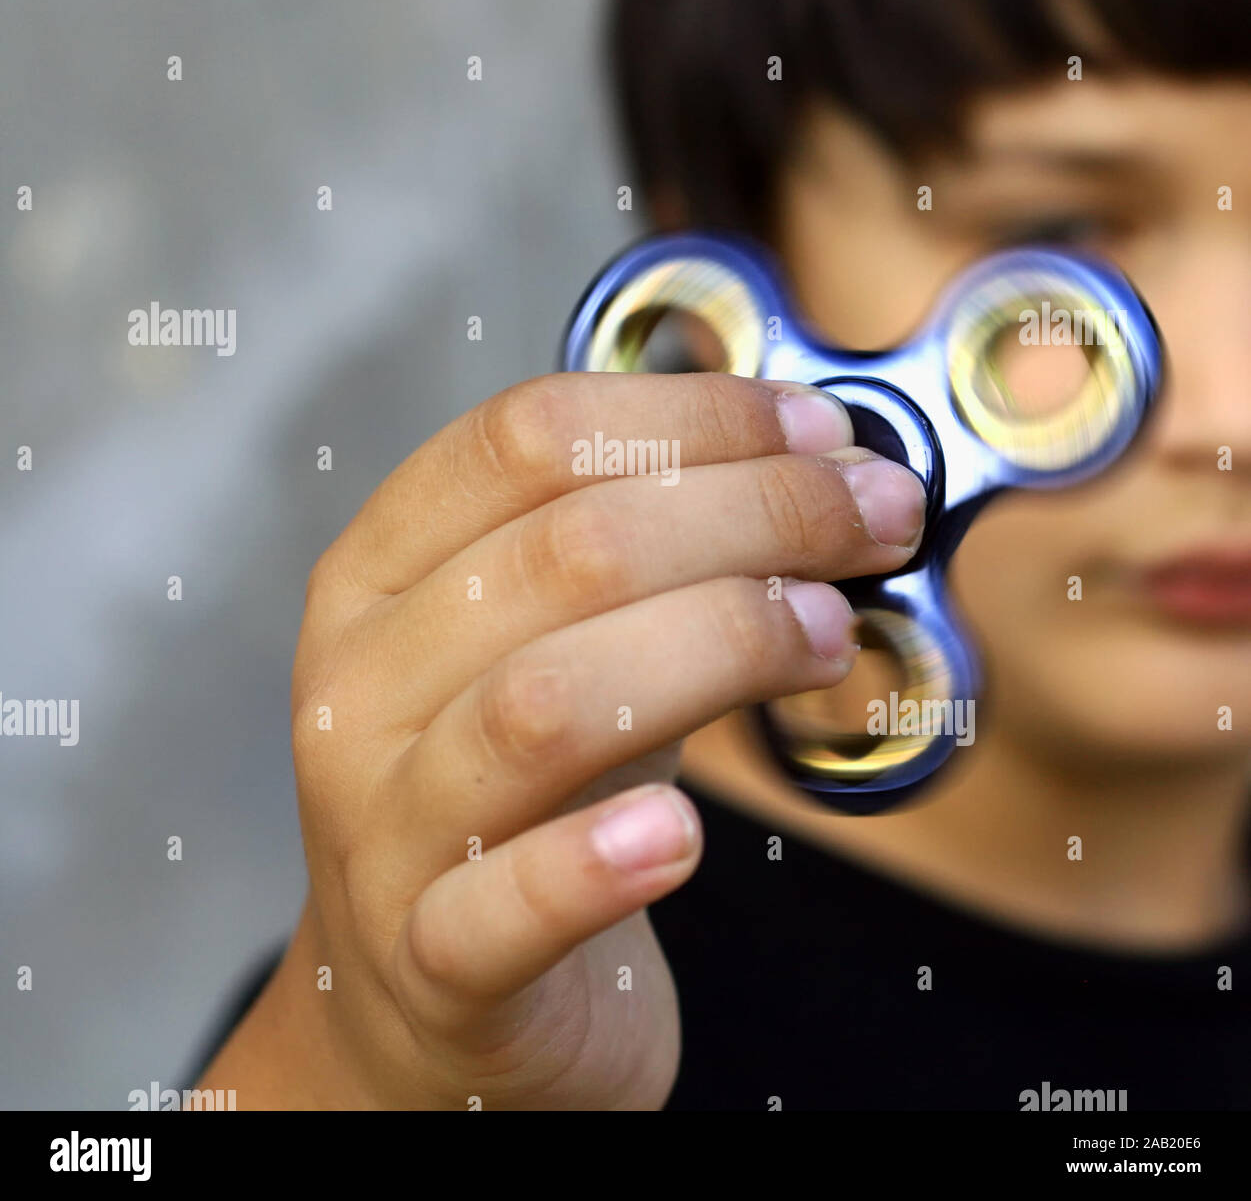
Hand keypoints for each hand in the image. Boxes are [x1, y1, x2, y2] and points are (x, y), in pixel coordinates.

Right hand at [200, 371, 925, 1108]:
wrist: (427, 996)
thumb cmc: (520, 791)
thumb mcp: (564, 640)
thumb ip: (657, 557)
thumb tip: (825, 469)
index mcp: (380, 572)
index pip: (526, 438)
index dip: (692, 417)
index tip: (821, 431)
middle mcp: (358, 683)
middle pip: (564, 552)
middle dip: (754, 513)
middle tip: (877, 519)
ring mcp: (378, 825)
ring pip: (545, 705)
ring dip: (718, 647)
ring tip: (826, 638)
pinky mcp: (428, 962)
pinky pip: (501, 911)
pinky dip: (598, 863)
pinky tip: (685, 835)